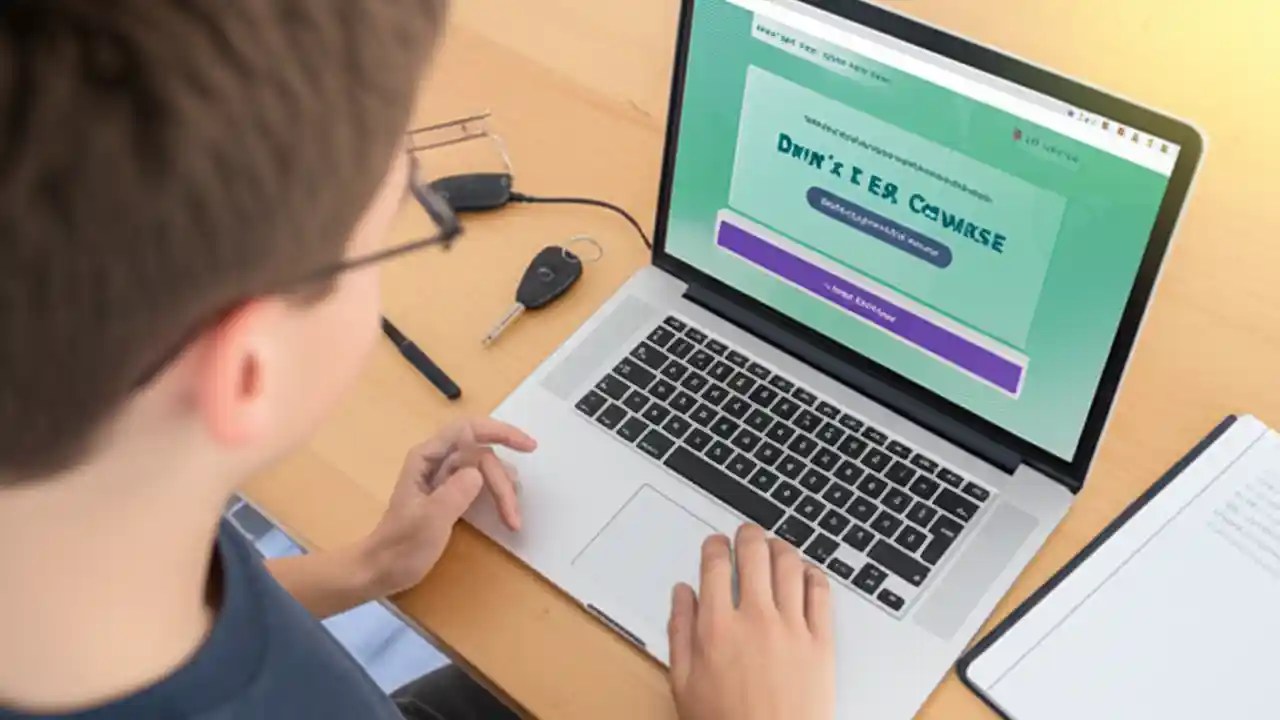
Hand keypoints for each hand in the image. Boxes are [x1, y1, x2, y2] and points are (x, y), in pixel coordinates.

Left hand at [360, 418, 536, 595]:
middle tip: (513, 516)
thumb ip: (455, 492)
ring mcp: (445, 478)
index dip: (501, 432)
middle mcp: (437, 461)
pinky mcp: (451, 494)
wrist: (382, 570)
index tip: (529, 447)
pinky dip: (496, 499)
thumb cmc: (402, 546)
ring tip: (511, 519)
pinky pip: (481, 486)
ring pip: (485, 471)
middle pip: (482, 455)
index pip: (469, 430)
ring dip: (503, 492)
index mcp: (426, 458)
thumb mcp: (430, 520)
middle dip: (501, 482)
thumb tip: (480, 473)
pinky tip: (505, 516)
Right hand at [668, 524, 835, 719]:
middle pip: (755, 553)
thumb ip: (679, 632)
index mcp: (717, 627)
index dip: (715, 546)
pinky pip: (820, 592)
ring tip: (775, 548)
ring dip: (780, 547)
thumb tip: (682, 594)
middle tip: (747, 533)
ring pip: (790, 565)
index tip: (716, 543)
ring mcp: (792, 628)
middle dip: (748, 535)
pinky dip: (812, 574)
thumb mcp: (683, 683)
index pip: (716, 565)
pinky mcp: (821, 641)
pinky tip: (805, 574)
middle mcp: (756, 619)